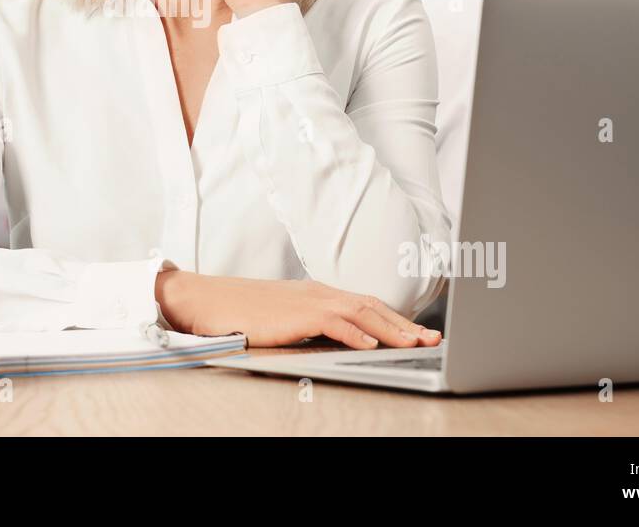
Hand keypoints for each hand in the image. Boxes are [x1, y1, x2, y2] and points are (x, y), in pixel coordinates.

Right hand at [155, 270, 440, 348]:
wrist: (206, 299)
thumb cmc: (239, 311)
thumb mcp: (283, 317)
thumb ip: (311, 325)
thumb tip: (338, 341)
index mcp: (317, 293)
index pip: (366, 303)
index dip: (395, 317)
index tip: (419, 331)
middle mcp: (318, 293)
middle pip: (372, 305)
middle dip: (405, 323)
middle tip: (432, 338)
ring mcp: (307, 301)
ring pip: (361, 312)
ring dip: (391, 328)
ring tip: (415, 343)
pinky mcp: (295, 314)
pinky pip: (333, 322)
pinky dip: (355, 331)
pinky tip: (372, 344)